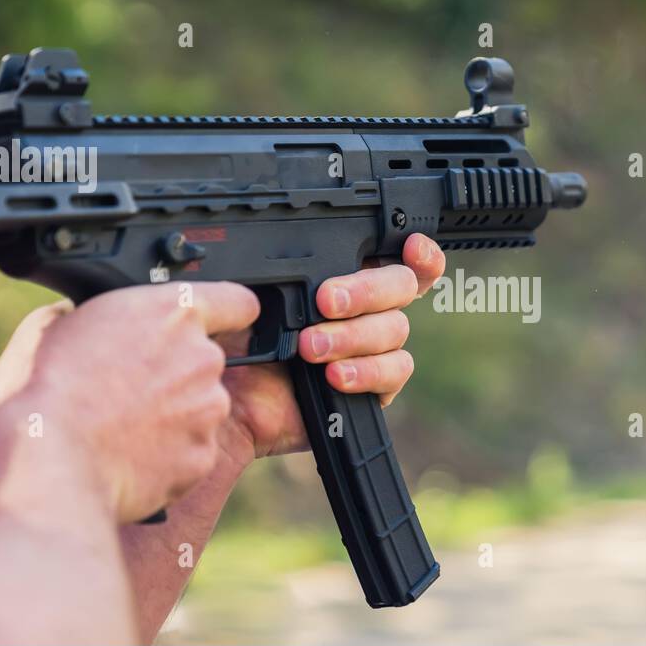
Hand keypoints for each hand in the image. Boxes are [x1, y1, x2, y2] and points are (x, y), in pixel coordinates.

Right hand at [0, 281, 259, 523]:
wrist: (48, 465)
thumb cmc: (42, 394)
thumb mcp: (52, 325)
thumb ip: (90, 315)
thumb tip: (81, 320)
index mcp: (172, 313)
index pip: (237, 301)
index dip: (225, 312)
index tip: (213, 325)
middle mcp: (203, 359)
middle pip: (205, 362)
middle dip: (174, 374)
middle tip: (127, 390)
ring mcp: (208, 410)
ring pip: (199, 409)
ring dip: (172, 416)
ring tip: (120, 429)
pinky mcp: (204, 457)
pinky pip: (190, 451)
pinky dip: (167, 455)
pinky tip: (126, 457)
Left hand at [217, 233, 446, 459]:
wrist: (230, 399)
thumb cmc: (235, 339)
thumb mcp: (248, 291)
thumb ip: (280, 266)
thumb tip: (294, 250)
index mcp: (342, 273)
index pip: (393, 252)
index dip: (415, 249)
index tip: (410, 247)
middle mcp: (366, 307)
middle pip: (401, 284)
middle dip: (367, 290)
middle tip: (325, 301)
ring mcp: (375, 347)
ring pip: (396, 328)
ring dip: (354, 335)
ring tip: (311, 348)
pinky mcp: (377, 386)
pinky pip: (395, 371)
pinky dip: (368, 370)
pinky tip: (336, 375)